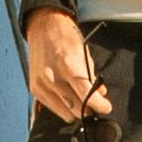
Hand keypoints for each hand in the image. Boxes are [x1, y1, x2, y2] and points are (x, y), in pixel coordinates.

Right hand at [24, 6, 107, 131]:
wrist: (44, 28)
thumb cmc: (67, 39)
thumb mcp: (85, 53)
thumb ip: (92, 77)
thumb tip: (100, 95)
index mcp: (67, 65)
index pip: (86, 95)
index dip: (99, 105)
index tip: (106, 107)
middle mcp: (52, 77)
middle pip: (75, 109)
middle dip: (89, 109)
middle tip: (95, 105)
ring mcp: (41, 85)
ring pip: (65, 113)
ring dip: (76, 110)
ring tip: (81, 99)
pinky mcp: (35, 89)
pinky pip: (53, 108)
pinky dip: (64, 106)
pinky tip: (68, 96)